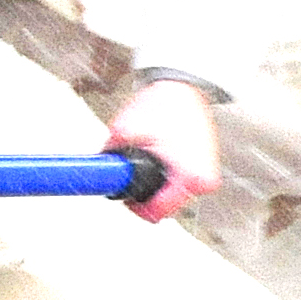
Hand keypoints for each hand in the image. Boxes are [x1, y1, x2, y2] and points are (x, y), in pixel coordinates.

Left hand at [107, 79, 223, 222]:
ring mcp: (206, 175)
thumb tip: (95, 171)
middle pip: (164, 207)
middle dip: (142, 194)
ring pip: (170, 197)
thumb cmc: (163, 104)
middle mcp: (204, 181)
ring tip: (143, 162)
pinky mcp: (203, 168)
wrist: (183, 87)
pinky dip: (163, 177)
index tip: (121, 192)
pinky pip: (177, 184)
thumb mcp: (125, 130)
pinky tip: (155, 161)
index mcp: (191, 177)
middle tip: (128, 174)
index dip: (132, 205)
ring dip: (153, 185)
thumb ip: (110, 155)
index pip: (156, 212)